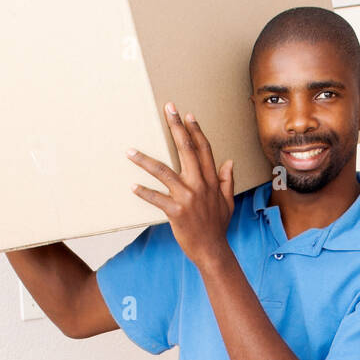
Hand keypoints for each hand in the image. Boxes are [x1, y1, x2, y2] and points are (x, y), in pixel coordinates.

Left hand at [126, 102, 234, 267]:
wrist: (212, 250)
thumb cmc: (217, 226)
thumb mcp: (228, 202)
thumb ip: (227, 180)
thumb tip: (229, 161)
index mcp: (211, 181)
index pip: (203, 150)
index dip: (195, 131)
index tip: (187, 115)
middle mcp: (199, 185)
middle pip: (186, 150)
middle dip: (176, 128)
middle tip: (168, 109)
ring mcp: (187, 198)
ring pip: (164, 172)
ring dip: (145, 161)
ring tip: (130, 151)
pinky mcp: (176, 212)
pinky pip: (157, 199)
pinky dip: (144, 193)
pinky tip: (133, 186)